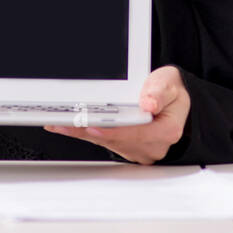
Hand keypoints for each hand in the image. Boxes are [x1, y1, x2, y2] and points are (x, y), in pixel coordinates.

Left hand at [44, 65, 189, 164]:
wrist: (171, 99)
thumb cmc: (171, 92)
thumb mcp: (170, 83)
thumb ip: (160, 92)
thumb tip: (149, 103)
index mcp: (167, 131)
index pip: (137, 133)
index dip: (114, 131)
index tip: (95, 127)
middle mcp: (152, 145)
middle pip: (116, 139)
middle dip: (90, 131)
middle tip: (68, 122)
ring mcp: (138, 149)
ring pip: (106, 142)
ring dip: (82, 132)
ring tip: (61, 122)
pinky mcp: (125, 147)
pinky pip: (103, 141)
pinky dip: (85, 133)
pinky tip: (67, 126)